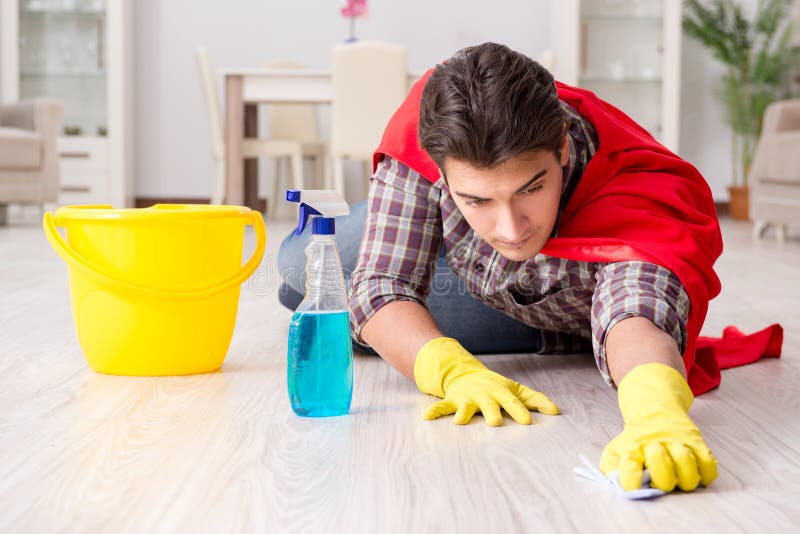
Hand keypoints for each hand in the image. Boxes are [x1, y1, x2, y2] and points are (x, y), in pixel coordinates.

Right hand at [413, 337, 559, 425]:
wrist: (467, 374)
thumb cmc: (496, 387)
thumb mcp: (516, 389)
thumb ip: (535, 400)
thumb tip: (557, 412)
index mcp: (501, 392)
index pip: (513, 401)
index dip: (519, 411)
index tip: (528, 422)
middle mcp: (484, 394)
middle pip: (489, 404)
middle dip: (492, 412)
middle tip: (495, 423)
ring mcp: (467, 398)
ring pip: (466, 406)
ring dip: (463, 413)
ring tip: (461, 421)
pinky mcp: (453, 401)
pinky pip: (442, 406)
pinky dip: (435, 411)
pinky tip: (427, 417)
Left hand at [600, 362, 718, 491]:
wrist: (655, 407)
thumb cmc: (636, 436)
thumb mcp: (617, 446)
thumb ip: (611, 465)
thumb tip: (614, 482)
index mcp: (633, 446)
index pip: (629, 465)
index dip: (631, 481)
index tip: (634, 489)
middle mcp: (655, 442)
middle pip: (661, 465)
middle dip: (663, 481)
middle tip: (662, 482)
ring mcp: (678, 440)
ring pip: (687, 463)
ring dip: (686, 479)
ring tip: (681, 480)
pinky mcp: (697, 441)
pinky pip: (708, 464)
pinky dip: (706, 475)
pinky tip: (697, 475)